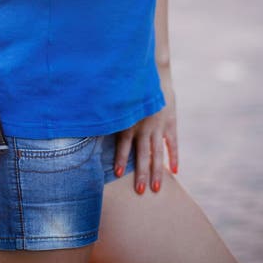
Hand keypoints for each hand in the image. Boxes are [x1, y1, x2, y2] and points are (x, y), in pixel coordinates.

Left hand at [113, 69, 177, 193]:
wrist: (154, 71)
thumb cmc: (131, 85)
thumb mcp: (118, 97)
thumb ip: (109, 111)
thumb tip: (88, 116)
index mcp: (130, 120)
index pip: (124, 143)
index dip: (119, 157)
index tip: (116, 172)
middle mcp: (144, 125)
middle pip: (142, 153)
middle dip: (140, 172)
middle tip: (139, 191)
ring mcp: (159, 125)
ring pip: (158, 152)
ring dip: (157, 171)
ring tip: (156, 188)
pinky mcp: (170, 122)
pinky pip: (172, 142)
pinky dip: (174, 156)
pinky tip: (175, 170)